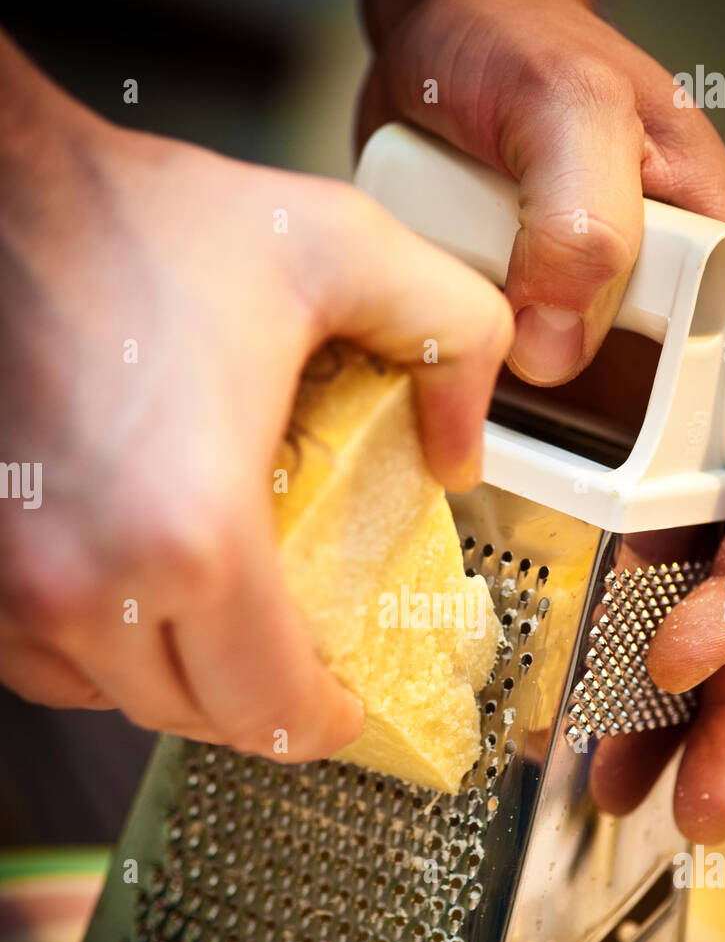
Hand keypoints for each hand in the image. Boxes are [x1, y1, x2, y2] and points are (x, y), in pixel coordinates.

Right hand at [0, 33, 511, 761]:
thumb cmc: (130, 221)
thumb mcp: (335, 251)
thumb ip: (449, 337)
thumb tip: (463, 447)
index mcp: (192, 532)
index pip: (272, 708)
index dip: (324, 720)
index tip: (343, 702)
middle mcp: (85, 583)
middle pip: (197, 717)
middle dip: (260, 700)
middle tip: (295, 656)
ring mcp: (12, 585)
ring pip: (115, 698)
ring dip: (177, 676)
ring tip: (218, 620)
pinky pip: (43, 662)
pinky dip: (98, 650)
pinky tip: (131, 594)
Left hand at [360, 0, 724, 839]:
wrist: (457, 58)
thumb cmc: (529, 66)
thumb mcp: (561, 110)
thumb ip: (576, 216)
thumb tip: (559, 342)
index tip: (682, 651)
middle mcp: (687, 398)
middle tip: (688, 801)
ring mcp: (625, 426)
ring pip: (665, 590)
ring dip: (652, 700)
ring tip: (621, 787)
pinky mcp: (555, 437)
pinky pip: (587, 561)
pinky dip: (581, 641)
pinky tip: (559, 705)